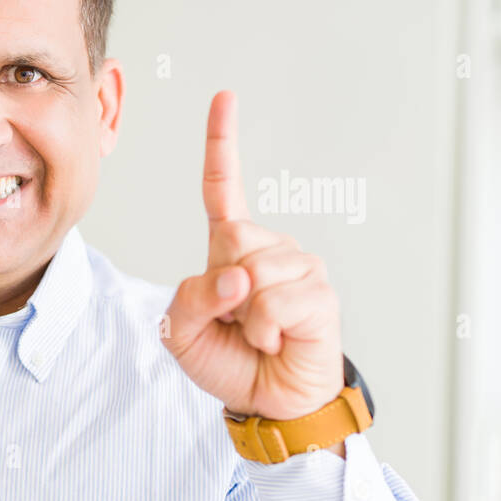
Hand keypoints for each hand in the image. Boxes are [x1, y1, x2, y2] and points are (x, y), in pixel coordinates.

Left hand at [161, 91, 342, 421]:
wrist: (267, 401)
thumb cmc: (228, 360)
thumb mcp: (182, 331)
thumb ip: (190, 297)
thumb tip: (238, 275)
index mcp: (230, 249)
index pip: (223, 189)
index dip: (222, 145)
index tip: (225, 99)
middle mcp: (268, 249)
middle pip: (231, 238)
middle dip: (221, 287)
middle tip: (235, 321)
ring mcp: (298, 267)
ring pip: (253, 273)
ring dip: (244, 316)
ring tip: (258, 334)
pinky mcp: (319, 294)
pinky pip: (274, 303)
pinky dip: (265, 331)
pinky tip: (276, 340)